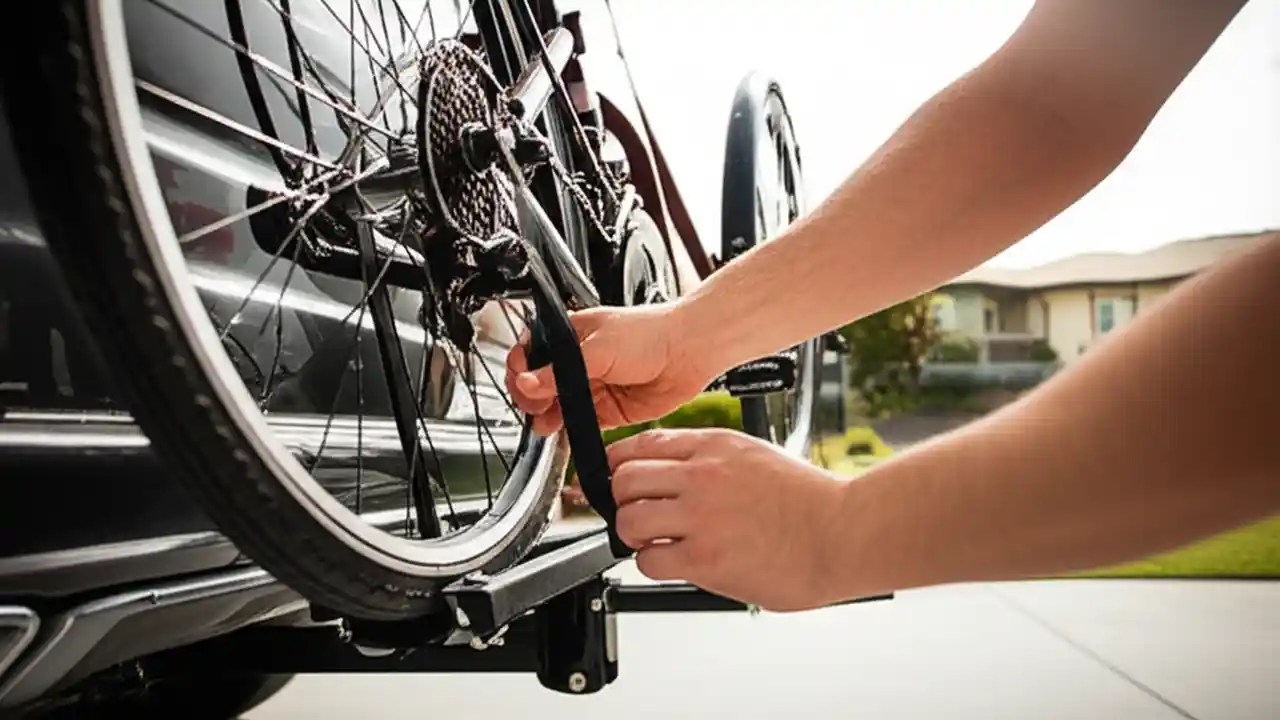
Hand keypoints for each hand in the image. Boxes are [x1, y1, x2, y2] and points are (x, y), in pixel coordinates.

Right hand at [505, 303, 717, 435]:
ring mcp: (590, 386)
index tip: (523, 385)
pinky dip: (568, 429)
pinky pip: (578, 422)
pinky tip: (565, 429)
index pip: (529, 354)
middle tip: (534, 406)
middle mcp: (577, 361)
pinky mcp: (605, 410)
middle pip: (538, 385)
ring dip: (546, 416)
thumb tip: (528, 383)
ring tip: (546, 421)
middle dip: (530, 398)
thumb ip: (560, 372)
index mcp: (569, 335)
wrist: (687, 352)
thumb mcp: (597, 349)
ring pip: (555, 406)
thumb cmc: (649, 333)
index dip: (520, 371)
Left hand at [608, 428, 850, 611]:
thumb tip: (672, 472)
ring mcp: (701, 517)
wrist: (844, 533)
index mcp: (715, 446)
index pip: (642, 444)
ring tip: (654, 541)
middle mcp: (702, 476)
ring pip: (629, 519)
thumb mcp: (755, 456)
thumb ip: (710, 460)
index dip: (619, 463)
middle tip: (637, 514)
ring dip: (634, 534)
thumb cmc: (811, 502)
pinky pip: (648, 560)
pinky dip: (653, 564)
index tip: (617, 476)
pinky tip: (674, 562)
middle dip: (623, 500)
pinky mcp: (704, 558)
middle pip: (624, 479)